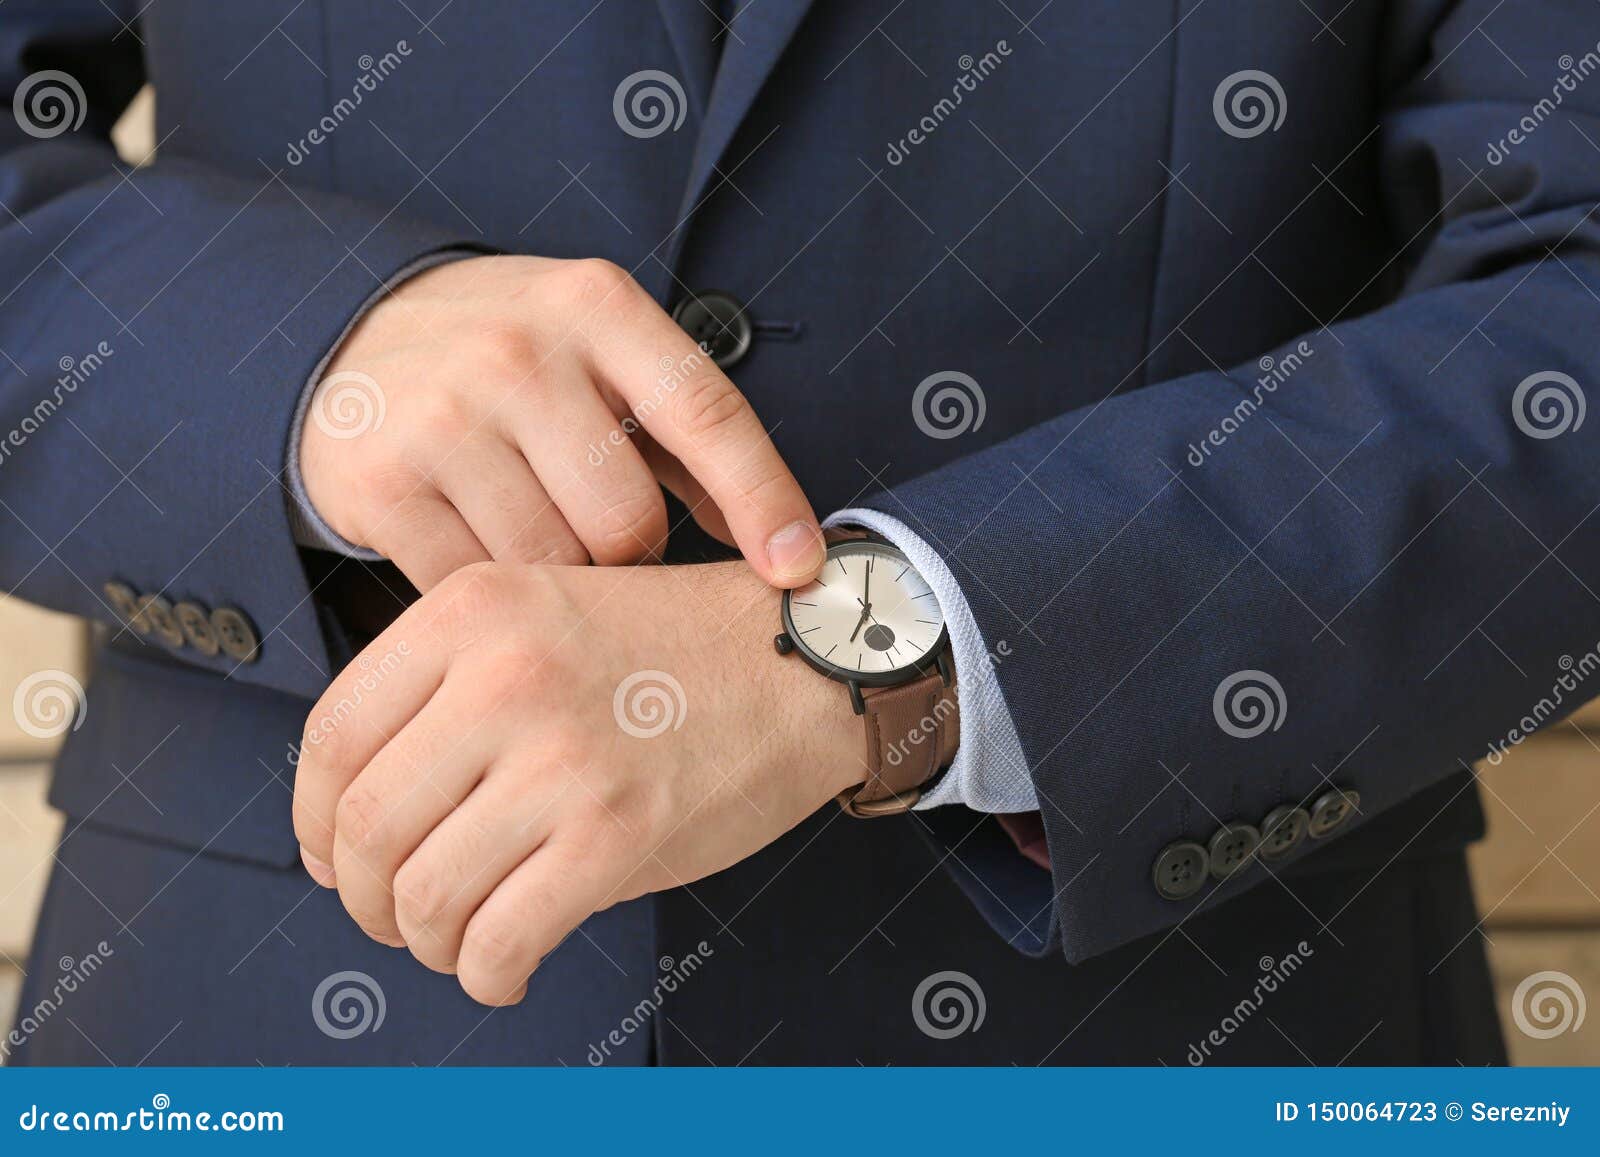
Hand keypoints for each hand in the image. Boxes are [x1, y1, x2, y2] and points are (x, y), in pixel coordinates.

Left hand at [292, 560, 863, 1005]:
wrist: (807, 663)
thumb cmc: (676, 651)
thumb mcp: (546, 612)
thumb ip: (450, 686)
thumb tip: (352, 818)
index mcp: (473, 611)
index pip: (332, 737)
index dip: (311, 820)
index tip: (329, 856)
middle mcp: (504, 677)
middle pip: (364, 826)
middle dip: (363, 897)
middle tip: (393, 915)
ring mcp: (561, 758)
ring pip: (424, 895)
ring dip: (425, 942)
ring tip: (457, 940)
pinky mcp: (616, 834)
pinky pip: (501, 940)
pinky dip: (486, 975)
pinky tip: (505, 968)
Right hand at [300, 255, 825, 589]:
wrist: (348, 332)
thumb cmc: (511, 357)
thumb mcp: (600, 351)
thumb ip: (686, 435)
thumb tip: (779, 541)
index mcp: (598, 308)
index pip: (709, 414)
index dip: (765, 500)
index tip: (801, 570)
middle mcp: (520, 351)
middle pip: (628, 522)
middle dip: (627, 551)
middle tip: (593, 526)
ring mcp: (443, 415)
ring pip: (553, 564)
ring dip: (557, 574)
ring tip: (529, 524)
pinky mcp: (380, 481)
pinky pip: (472, 584)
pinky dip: (488, 585)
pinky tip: (471, 540)